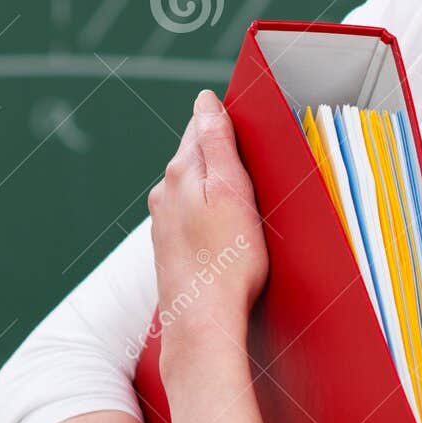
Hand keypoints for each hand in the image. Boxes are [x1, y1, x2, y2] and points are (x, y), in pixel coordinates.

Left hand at [147, 90, 268, 378]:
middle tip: (258, 171)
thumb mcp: (233, 191)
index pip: (202, 125)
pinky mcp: (170, 245)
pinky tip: (229, 233)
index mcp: (181, 172)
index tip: (254, 133)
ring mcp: (164, 220)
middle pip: (197, 155)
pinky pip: (193, 214)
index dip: (229, 123)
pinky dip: (211, 213)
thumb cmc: (228, 261)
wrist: (203, 321)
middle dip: (224, 155)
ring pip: (195, 187)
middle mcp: (165, 192)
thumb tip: (205, 101)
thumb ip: (217, 142)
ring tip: (248, 205)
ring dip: (217, 187)